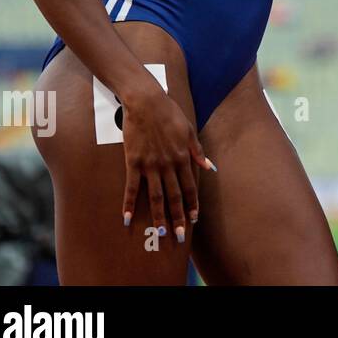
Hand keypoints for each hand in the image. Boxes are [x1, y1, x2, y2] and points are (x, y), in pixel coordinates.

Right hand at [119, 79, 214, 242]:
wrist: (146, 102)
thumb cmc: (170, 113)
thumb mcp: (190, 130)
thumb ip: (197, 151)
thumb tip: (209, 167)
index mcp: (183, 157)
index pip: (190, 187)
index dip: (192, 204)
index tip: (194, 219)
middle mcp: (168, 164)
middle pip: (174, 196)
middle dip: (177, 217)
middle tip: (178, 236)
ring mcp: (150, 165)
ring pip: (155, 196)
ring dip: (158, 215)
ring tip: (160, 232)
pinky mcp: (133, 162)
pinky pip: (131, 187)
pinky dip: (129, 204)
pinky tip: (127, 219)